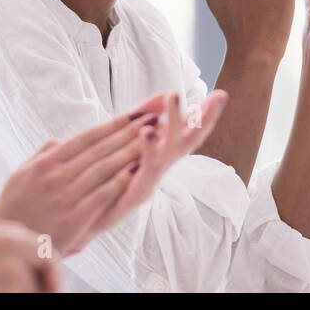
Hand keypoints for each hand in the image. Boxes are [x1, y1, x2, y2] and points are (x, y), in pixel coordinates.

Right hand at [0, 91, 170, 255]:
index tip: (135, 112)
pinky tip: (137, 170)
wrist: (9, 243)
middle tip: (153, 118)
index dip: (113, 124)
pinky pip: (101, 195)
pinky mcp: (74, 218)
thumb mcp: (23, 174)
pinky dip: (120, 181)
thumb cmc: (17, 207)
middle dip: (129, 132)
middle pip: (100, 149)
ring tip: (152, 140)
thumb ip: (45, 155)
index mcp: (46, 162)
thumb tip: (64, 140)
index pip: (86, 137)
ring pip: (104, 169)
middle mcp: (56, 175)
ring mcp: (65, 196)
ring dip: (130, 152)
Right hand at [0, 218, 60, 292]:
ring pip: (28, 294)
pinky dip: (3, 299)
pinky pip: (15, 301)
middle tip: (20, 288)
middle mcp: (12, 263)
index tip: (52, 284)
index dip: (52, 270)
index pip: (48, 253)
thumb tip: (24, 235)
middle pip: (43, 278)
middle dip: (37, 286)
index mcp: (7, 239)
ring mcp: (6, 289)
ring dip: (17, 294)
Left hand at [91, 89, 228, 233]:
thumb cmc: (110, 178)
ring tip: (173, 96)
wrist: (88, 216)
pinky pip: (147, 169)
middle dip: (205, 118)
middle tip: (218, 97)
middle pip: (190, 140)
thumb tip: (164, 92)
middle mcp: (162, 165)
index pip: (189, 130)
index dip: (205, 114)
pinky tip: (148, 131)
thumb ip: (145, 117)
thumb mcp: (129, 141)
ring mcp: (152, 179)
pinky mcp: (138, 191)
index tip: (220, 95)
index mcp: (161, 152)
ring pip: (171, 150)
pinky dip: (150, 149)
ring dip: (175, 123)